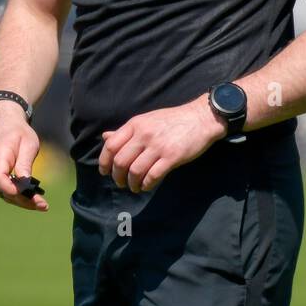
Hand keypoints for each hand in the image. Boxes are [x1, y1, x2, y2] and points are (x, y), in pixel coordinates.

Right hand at [0, 101, 48, 211]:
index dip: (9, 189)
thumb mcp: (28, 143)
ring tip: (41, 205)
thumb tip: (25, 183)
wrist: (3, 125)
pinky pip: (2, 191)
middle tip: (43, 205)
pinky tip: (32, 199)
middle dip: (23, 200)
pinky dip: (17, 197)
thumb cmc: (18, 133)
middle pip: (3, 190)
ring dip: (21, 201)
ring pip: (3, 194)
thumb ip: (25, 163)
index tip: (25, 195)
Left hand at [98, 96, 226, 192]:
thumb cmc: (172, 120)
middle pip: (121, 161)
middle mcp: (144, 134)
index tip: (105, 172)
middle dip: (117, 177)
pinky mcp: (172, 156)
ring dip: (132, 184)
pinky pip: (153, 176)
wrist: (201, 118)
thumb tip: (105, 137)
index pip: (111, 145)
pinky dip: (147, 185)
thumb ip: (126, 131)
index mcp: (135, 124)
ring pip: (135, 171)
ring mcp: (158, 146)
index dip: (104, 162)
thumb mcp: (146, 120)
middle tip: (121, 183)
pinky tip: (147, 186)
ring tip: (134, 187)